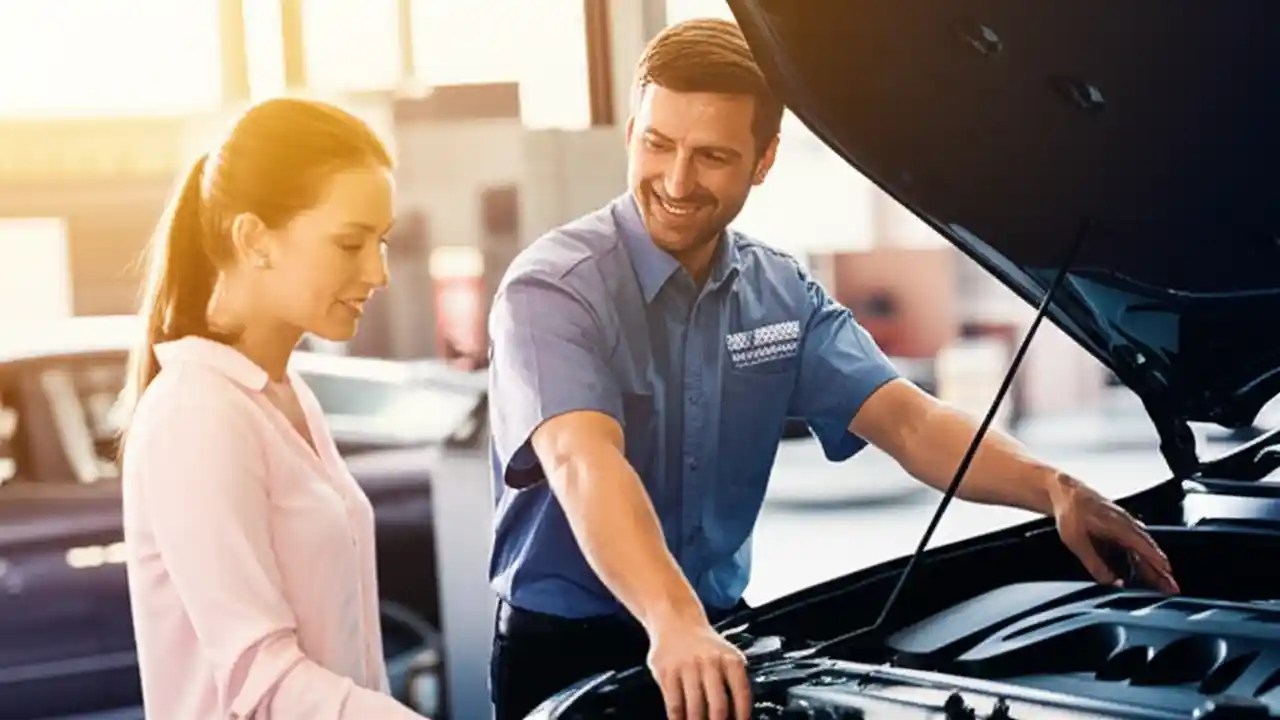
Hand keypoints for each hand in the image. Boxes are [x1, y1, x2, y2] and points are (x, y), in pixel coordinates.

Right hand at [645, 612, 751, 719]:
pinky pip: (674, 705)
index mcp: (730, 660)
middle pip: (718, 706)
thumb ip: (735, 682)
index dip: (742, 716)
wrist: (676, 621)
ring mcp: (687, 666)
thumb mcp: (727, 657)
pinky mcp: (666, 672)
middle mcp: (710, 661)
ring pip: (695, 709)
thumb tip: (736, 716)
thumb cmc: (706, 647)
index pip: (742, 694)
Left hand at [1049, 474, 1179, 593]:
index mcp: (1119, 525)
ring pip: (1144, 546)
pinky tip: (1142, 565)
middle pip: (1149, 549)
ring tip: (1162, 581)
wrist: (1063, 491)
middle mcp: (1126, 524)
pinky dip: (1143, 555)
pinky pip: (1136, 542)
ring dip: (1153, 564)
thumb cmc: (1069, 510)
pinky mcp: (1117, 525)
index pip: (1145, 547)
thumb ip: (1093, 562)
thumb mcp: (1076, 541)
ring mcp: (1123, 524)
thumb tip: (1109, 581)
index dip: (1157, 563)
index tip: (1168, 577)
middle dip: (1162, 569)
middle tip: (1172, 587)